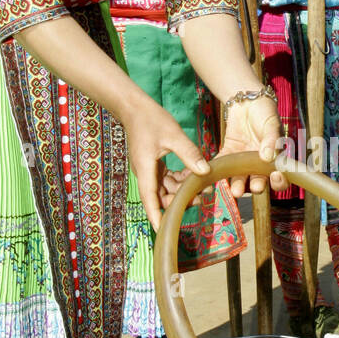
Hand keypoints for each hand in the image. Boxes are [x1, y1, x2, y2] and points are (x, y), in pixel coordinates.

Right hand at [123, 100, 209, 230]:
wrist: (133, 107)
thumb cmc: (150, 119)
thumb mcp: (173, 136)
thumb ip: (189, 154)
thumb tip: (205, 171)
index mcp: (146, 169)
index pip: (150, 199)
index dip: (156, 216)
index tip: (163, 230)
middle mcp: (145, 173)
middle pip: (161, 197)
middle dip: (179, 200)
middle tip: (201, 197)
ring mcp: (148, 169)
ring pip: (165, 189)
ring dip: (181, 189)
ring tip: (202, 186)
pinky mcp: (152, 164)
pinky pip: (166, 178)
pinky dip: (179, 179)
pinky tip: (192, 174)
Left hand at [218, 95, 284, 197]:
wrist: (247, 101)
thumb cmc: (265, 113)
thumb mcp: (272, 125)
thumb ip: (272, 140)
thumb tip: (268, 158)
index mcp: (274, 159)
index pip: (280, 177)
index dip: (280, 181)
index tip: (276, 176)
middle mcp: (259, 165)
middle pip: (259, 182)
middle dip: (256, 186)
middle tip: (255, 187)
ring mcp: (243, 161)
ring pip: (240, 178)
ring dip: (237, 185)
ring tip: (235, 191)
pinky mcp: (228, 153)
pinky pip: (222, 163)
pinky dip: (217, 168)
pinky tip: (215, 172)